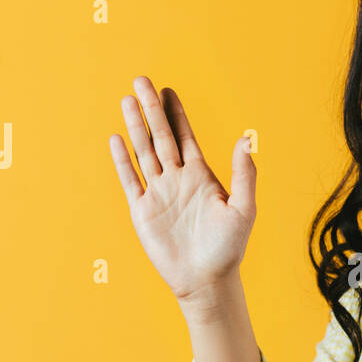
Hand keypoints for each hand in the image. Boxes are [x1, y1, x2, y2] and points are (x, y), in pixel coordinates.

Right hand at [109, 76, 255, 299]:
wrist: (206, 280)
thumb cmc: (229, 248)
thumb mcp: (244, 209)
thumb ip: (244, 175)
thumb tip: (245, 140)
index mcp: (201, 176)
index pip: (185, 136)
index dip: (176, 113)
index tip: (168, 90)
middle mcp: (177, 180)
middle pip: (161, 137)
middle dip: (151, 110)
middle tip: (141, 81)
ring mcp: (159, 194)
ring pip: (144, 152)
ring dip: (135, 127)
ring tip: (127, 100)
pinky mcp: (143, 211)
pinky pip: (130, 180)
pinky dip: (122, 161)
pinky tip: (116, 139)